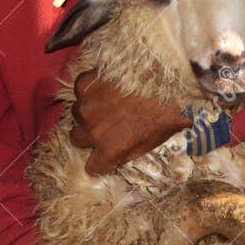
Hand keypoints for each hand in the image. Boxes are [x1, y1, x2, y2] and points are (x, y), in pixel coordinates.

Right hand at [70, 70, 191, 174]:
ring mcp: (87, 107)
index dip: (99, 159)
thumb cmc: (167, 111)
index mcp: (111, 150)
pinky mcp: (86, 85)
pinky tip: (106, 82)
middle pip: (77, 138)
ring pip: (77, 112)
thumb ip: (128, 151)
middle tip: (105, 121)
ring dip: (89, 108)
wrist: (167, 78)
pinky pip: (80, 88)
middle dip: (88, 132)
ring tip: (108, 99)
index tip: (105, 152)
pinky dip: (90, 86)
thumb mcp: (153, 141)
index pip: (92, 166)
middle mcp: (93, 131)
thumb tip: (119, 152)